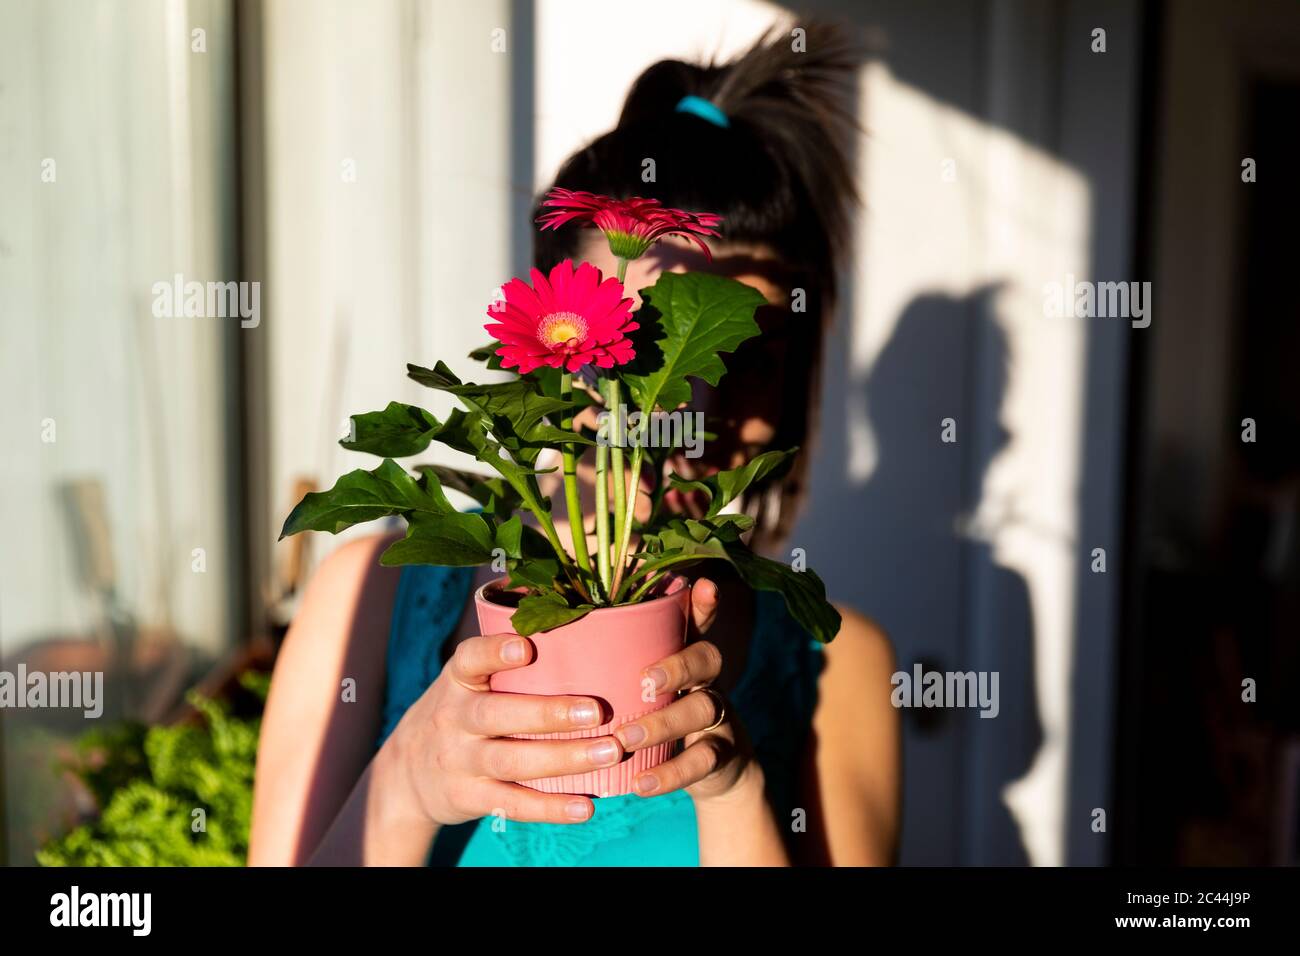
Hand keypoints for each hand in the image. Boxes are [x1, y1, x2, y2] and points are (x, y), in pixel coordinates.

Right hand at [382, 633, 623, 826]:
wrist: (405, 775)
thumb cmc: (459, 714)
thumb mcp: (466, 684)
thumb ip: (504, 664)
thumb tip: (581, 633)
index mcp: (458, 681)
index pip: (470, 659)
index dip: (495, 651)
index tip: (526, 648)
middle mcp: (455, 718)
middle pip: (498, 714)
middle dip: (549, 713)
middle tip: (596, 711)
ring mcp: (461, 761)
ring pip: (512, 760)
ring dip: (564, 758)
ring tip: (609, 753)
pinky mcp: (470, 798)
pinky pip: (512, 804)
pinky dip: (550, 807)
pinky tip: (585, 807)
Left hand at [614, 578, 757, 802]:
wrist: (711, 770)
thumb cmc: (656, 715)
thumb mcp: (638, 686)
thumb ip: (609, 663)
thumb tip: (546, 636)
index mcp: (683, 654)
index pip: (695, 622)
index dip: (701, 604)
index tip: (701, 585)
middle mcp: (706, 679)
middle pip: (706, 659)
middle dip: (678, 666)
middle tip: (646, 679)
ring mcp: (719, 715)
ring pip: (703, 708)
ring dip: (664, 723)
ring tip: (626, 738)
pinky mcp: (721, 754)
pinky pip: (703, 761)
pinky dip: (672, 773)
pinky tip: (642, 784)